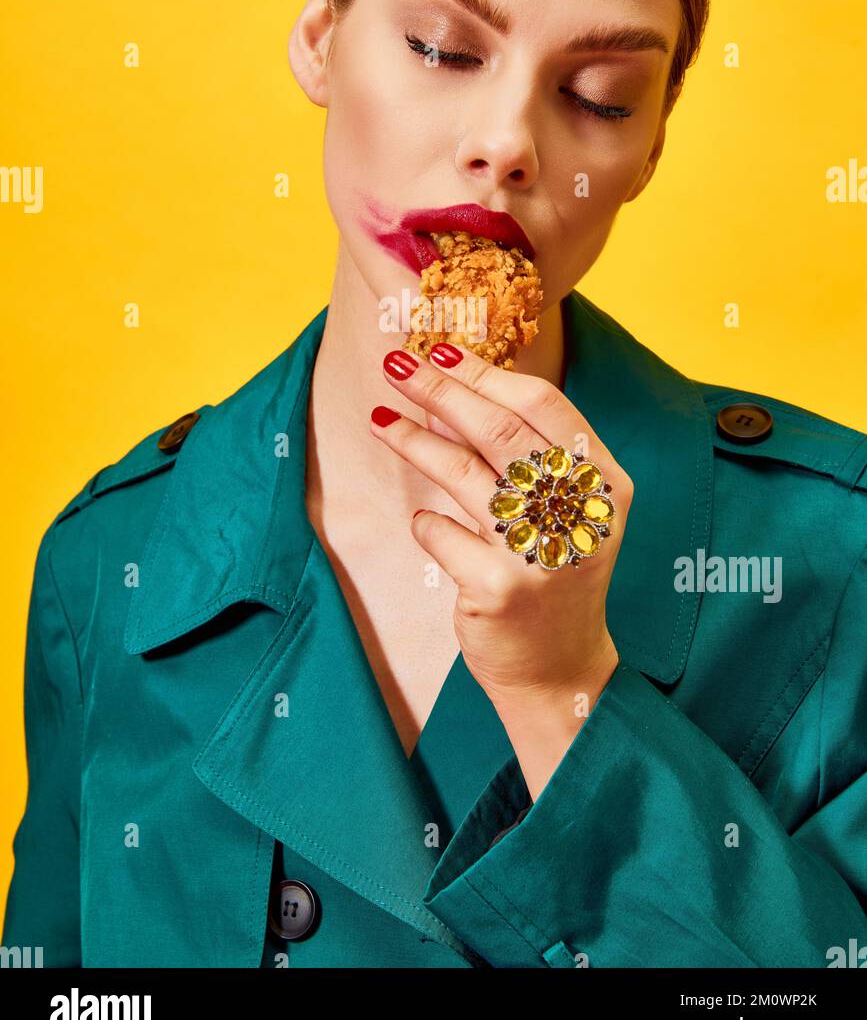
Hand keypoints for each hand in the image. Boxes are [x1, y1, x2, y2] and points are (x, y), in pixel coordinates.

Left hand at [370, 343, 631, 755]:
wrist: (560, 669)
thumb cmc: (554, 572)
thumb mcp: (566, 511)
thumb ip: (529, 458)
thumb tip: (456, 388)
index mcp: (605, 483)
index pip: (544, 408)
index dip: (489, 374)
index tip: (443, 350)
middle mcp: (581, 513)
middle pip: (501, 432)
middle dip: (442, 391)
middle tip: (399, 364)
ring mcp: (541, 552)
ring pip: (464, 475)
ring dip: (416, 441)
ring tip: (381, 419)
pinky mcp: (500, 588)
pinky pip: (441, 534)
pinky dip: (426, 523)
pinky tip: (427, 524)